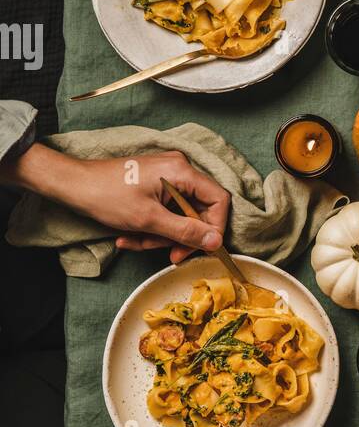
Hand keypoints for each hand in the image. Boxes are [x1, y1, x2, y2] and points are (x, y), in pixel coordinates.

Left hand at [2, 145, 229, 263]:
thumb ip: (186, 231)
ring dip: (161, 236)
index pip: (218, 200)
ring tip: (135, 242)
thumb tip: (216, 242)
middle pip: (199, 211)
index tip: (202, 248)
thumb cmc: (107, 196)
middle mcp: (179, 171)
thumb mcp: (149, 220)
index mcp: (182, 172)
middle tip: (170, 256)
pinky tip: (129, 237)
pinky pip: (165, 212)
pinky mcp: (155, 186)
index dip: (215, 227)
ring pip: (179, 216)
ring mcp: (166, 178)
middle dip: (182, 236)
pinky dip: (152, 228)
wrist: (72, 185)